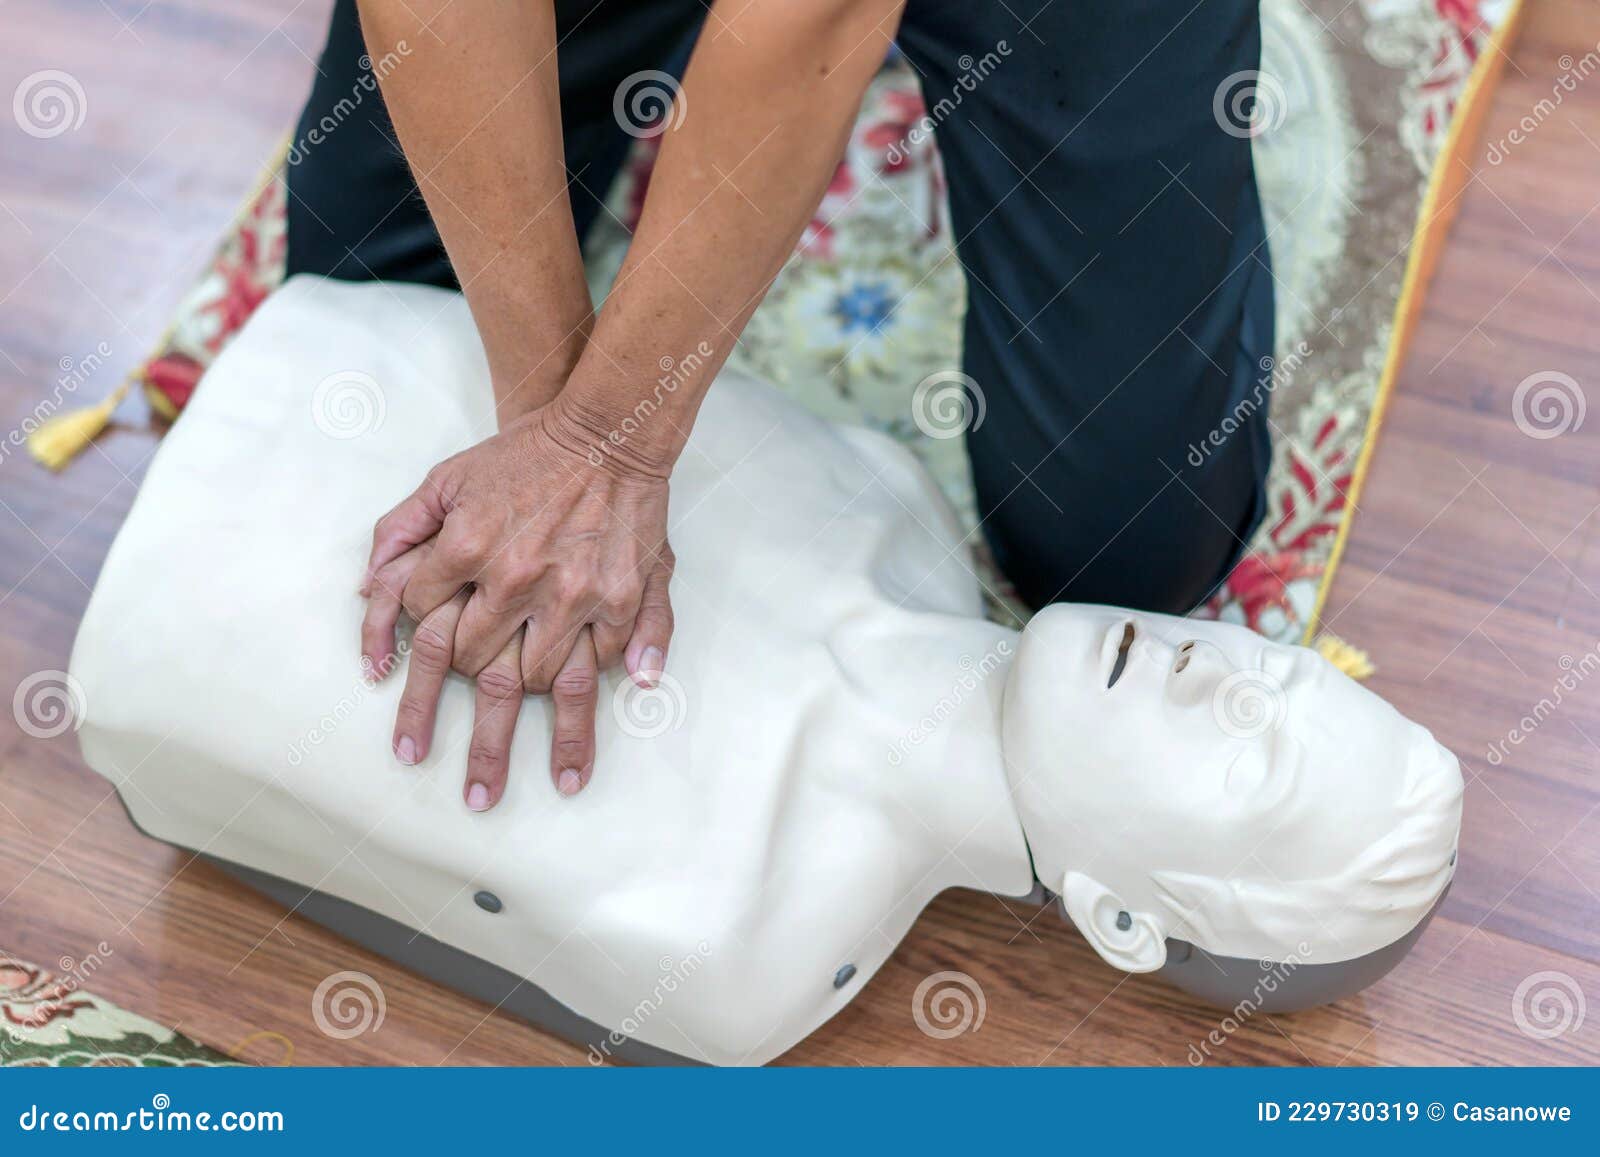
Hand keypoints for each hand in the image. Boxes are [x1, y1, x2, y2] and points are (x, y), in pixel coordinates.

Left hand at [359, 397, 675, 805]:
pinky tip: (579, 757)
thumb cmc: (523, 457)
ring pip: (539, 683)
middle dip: (460, 734)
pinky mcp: (619, 600)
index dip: (405, 655)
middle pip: (476, 672)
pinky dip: (588, 706)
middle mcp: (515, 578)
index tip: (396, 697)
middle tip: (461, 794)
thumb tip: (366, 593)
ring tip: (524, 792)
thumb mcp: (446, 478)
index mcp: (465, 547)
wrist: (606, 431)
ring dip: (528, 742)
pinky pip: (599, 663)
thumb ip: (399, 531)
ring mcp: (572, 594)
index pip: (422, 620)